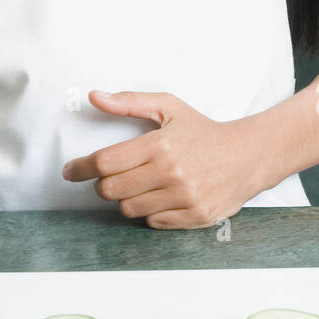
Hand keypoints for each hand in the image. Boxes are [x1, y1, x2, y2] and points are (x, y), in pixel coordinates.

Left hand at [62, 90, 267, 228]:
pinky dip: (149, 211)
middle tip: (109, 177)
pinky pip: (152, 222)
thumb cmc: (203, 130)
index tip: (70, 171)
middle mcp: (171, 173)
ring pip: (129, 209)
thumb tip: (94, 96)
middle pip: (111, 190)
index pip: (105, 162)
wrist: (248, 155)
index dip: (81, 167)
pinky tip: (160, 196)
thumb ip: (129, 102)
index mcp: (160, 144)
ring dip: (126, 198)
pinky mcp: (195, 217)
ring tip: (141, 184)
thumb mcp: (168, 108)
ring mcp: (184, 197)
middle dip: (102, 184)